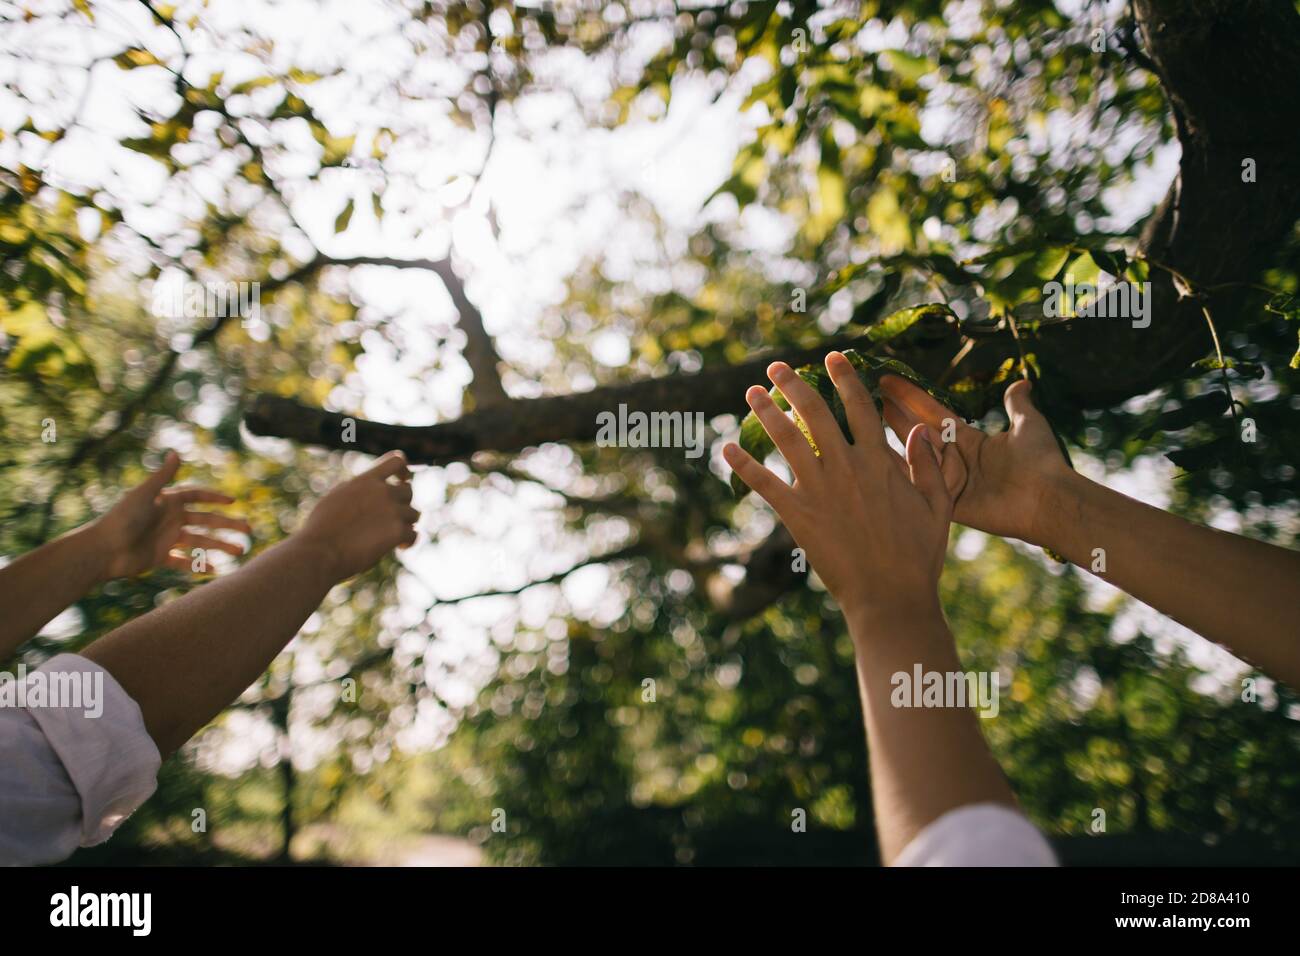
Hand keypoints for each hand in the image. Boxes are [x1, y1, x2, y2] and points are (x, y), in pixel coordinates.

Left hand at [91, 451, 250, 579]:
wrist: (103, 549)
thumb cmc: (122, 518)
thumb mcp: (145, 494)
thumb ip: (162, 475)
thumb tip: (175, 452)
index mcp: (168, 502)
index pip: (197, 496)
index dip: (215, 498)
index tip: (233, 502)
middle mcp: (170, 519)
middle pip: (206, 521)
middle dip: (228, 525)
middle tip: (249, 530)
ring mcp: (166, 539)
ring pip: (200, 542)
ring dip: (220, 546)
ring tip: (240, 551)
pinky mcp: (160, 557)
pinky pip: (184, 561)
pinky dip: (198, 565)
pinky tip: (215, 569)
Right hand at [295, 450, 419, 581]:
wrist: (319, 551)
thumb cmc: (321, 529)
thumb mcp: (336, 497)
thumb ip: (357, 490)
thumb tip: (369, 488)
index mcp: (366, 480)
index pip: (396, 460)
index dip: (404, 469)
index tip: (403, 479)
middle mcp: (382, 491)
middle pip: (408, 491)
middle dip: (402, 504)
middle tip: (391, 519)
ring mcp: (392, 511)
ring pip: (414, 514)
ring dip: (406, 524)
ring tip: (393, 536)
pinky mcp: (397, 532)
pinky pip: (414, 535)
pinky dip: (409, 541)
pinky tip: (400, 547)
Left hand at [723, 353, 951, 622]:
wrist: (891, 598)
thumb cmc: (918, 557)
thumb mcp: (938, 507)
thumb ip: (930, 466)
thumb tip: (921, 431)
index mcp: (878, 461)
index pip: (859, 406)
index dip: (845, 377)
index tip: (832, 357)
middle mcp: (846, 467)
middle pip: (814, 412)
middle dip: (792, 384)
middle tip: (775, 366)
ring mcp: (819, 490)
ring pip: (786, 439)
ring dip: (765, 412)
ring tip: (750, 393)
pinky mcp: (797, 516)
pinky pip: (764, 484)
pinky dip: (744, 465)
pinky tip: (726, 449)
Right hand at [878, 376, 1070, 546]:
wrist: (1046, 499)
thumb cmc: (1041, 462)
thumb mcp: (1028, 424)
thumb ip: (1017, 404)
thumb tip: (1022, 382)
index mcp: (970, 440)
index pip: (933, 413)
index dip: (910, 397)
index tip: (887, 380)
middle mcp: (955, 460)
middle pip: (916, 432)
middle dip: (892, 414)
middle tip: (865, 397)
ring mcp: (948, 482)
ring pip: (911, 456)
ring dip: (887, 440)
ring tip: (861, 422)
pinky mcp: (945, 503)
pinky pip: (917, 485)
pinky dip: (896, 473)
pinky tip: (873, 458)